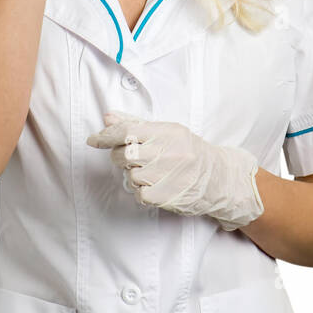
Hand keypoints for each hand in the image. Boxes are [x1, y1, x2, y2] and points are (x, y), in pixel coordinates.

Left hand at [86, 111, 264, 230]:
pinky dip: (142, 191)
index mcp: (166, 131)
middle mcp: (168, 151)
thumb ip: (135, 124)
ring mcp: (168, 174)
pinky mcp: (167, 195)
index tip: (94, 140)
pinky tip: (155, 186)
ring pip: (130, 175)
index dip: (105, 136)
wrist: (219, 178)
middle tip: (132, 158)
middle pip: (123, 154)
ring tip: (151, 173)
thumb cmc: (189, 152)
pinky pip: (139, 194)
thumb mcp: (167, 132)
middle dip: (120, 157)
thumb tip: (108, 117)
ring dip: (134, 175)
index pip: (127, 130)